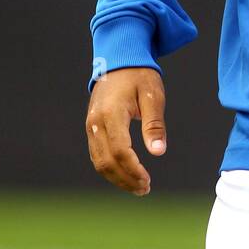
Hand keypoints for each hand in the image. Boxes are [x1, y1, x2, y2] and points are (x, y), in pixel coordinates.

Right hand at [86, 67, 166, 195]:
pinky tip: (125, 174)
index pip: (120, 151)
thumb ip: (154, 125)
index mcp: (111, 114)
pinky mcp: (92, 128)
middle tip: (145, 189)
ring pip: (99, 162)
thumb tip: (158, 152)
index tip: (148, 181)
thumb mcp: (153, 96)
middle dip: (125, 179)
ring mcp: (91, 126)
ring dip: (117, 178)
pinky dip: (110, 168)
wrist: (119, 60)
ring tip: (137, 186)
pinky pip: (97, 155)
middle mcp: (96, 122)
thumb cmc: (139, 76)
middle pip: (107, 161)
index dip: (133, 170)